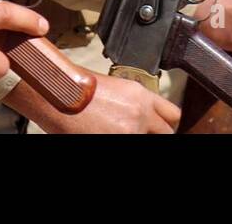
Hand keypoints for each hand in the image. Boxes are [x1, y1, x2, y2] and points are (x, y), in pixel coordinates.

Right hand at [32, 72, 179, 133]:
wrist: (58, 92)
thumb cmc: (77, 87)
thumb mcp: (114, 87)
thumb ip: (133, 102)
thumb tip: (139, 115)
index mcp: (142, 96)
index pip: (173, 114)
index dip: (166, 124)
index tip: (161, 128)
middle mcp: (141, 114)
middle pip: (166, 134)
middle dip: (155, 135)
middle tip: (142, 133)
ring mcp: (130, 131)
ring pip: (146, 141)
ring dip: (138, 137)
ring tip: (117, 131)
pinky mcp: (116, 141)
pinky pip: (129, 145)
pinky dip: (121, 141)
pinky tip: (105, 134)